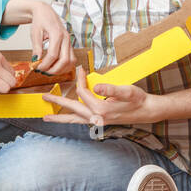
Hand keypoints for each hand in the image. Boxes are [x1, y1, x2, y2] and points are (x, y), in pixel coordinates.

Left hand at [27, 1, 73, 74]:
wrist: (45, 11)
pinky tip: (56, 67)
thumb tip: (36, 60)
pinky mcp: (69, 44)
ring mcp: (69, 41)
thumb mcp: (35, 32)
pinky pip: (72, 58)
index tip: (38, 68)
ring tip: (50, 71)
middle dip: (54, 70)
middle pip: (65, 60)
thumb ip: (36, 47)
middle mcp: (66, 38)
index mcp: (57, 34)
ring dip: (61, 69)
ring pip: (71, 61)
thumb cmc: (40, 20)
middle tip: (44, 72)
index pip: (53, 55)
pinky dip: (65, 66)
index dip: (45, 64)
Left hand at [42, 66, 157, 125]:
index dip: (80, 79)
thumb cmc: (138, 100)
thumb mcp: (127, 91)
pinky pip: (80, 121)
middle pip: (72, 108)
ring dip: (59, 118)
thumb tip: (96, 86)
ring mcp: (96, 121)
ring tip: (45, 117)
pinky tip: (65, 118)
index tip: (79, 68)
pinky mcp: (98, 122)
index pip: (83, 92)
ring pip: (73, 119)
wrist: (147, 111)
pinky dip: (70, 119)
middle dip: (57, 102)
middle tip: (44, 97)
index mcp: (101, 109)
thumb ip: (111, 89)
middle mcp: (96, 118)